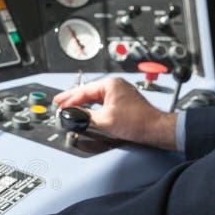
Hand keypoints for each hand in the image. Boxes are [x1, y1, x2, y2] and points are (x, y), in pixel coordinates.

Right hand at [53, 77, 177, 149]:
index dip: (70, 99)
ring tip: (70, 106)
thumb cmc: (137, 121)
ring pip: (94, 96)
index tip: (60, 105)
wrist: (154, 129)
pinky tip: (86, 110)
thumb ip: (85, 116)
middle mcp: (116, 86)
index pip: (84, 91)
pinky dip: (92, 106)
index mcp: (111, 84)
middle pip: (88, 91)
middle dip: (73, 98)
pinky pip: (102, 102)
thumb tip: (73, 114)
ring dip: (82, 102)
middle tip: (59, 102)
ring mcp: (120, 93)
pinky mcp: (122, 102)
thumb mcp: (104, 119)